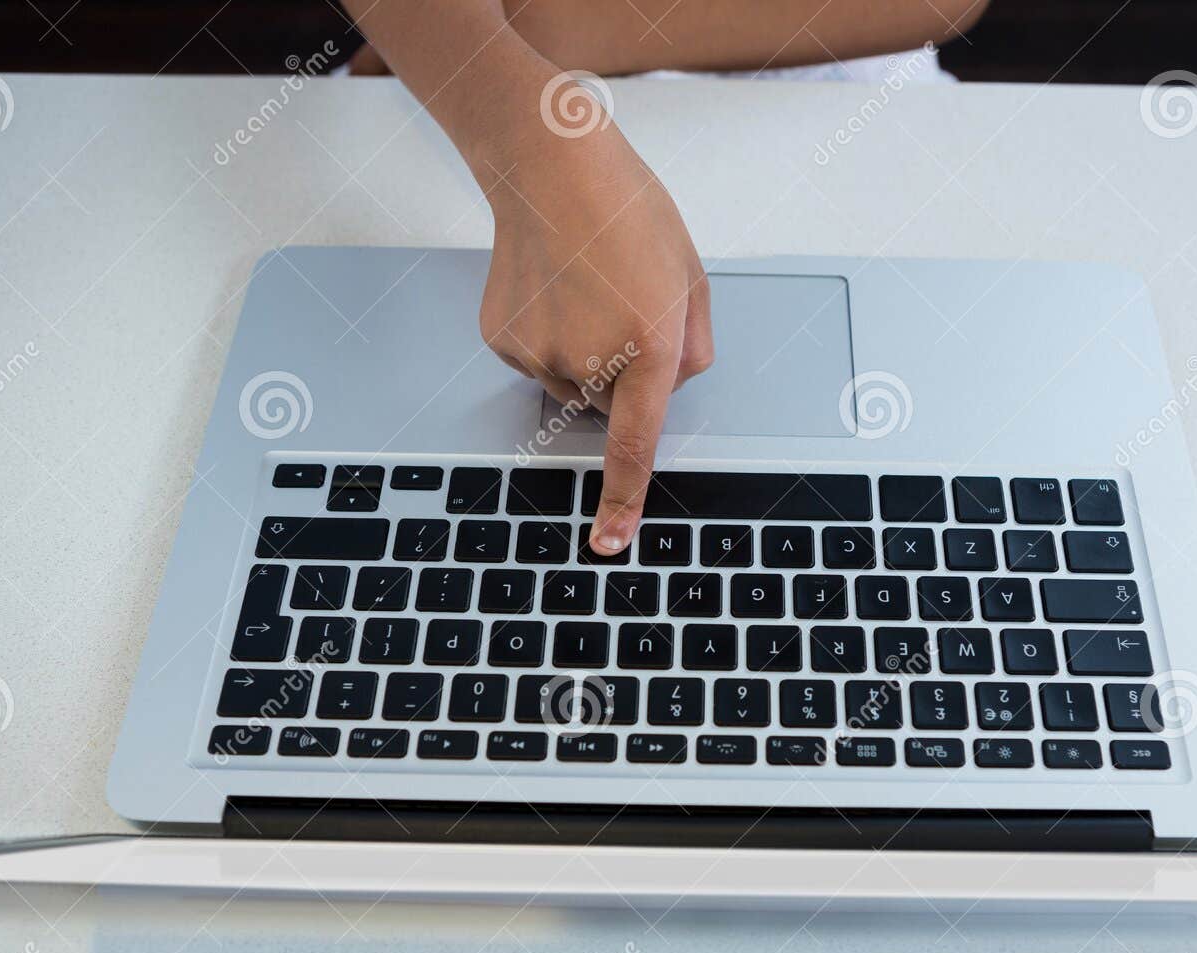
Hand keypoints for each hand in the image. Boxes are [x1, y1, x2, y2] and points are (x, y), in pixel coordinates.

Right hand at [479, 121, 712, 554]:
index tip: (611, 542)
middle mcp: (590, 361)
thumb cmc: (627, 212)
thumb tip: (671, 386)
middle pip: (614, 404)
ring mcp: (539, 354)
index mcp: (649, 347)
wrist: (548, 167)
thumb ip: (692, 348)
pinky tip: (554, 291)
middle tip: (622, 305)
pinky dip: (549, 339)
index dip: (623, 501)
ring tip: (585, 290)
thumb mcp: (691, 278)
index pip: (635, 447)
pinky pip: (538, 364)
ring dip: (585, 355)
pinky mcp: (504, 342)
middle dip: (626, 372)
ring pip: (574, 385)